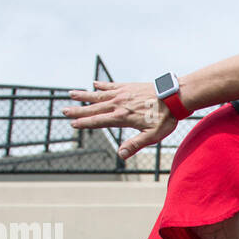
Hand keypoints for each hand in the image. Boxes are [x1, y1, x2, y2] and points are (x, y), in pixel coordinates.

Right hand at [62, 81, 176, 158]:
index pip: (98, 121)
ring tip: (71, 94)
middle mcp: (118, 104)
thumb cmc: (165, 119)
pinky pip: (111, 85)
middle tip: (63, 110)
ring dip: (84, 95)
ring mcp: (123, 93)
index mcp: (122, 117)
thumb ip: (135, 144)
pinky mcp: (129, 86)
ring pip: (99, 94)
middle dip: (78, 110)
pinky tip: (94, 83)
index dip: (84, 123)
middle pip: (94, 107)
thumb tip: (121, 155)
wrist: (175, 96)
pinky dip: (101, 84)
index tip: (72, 124)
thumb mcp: (152, 136)